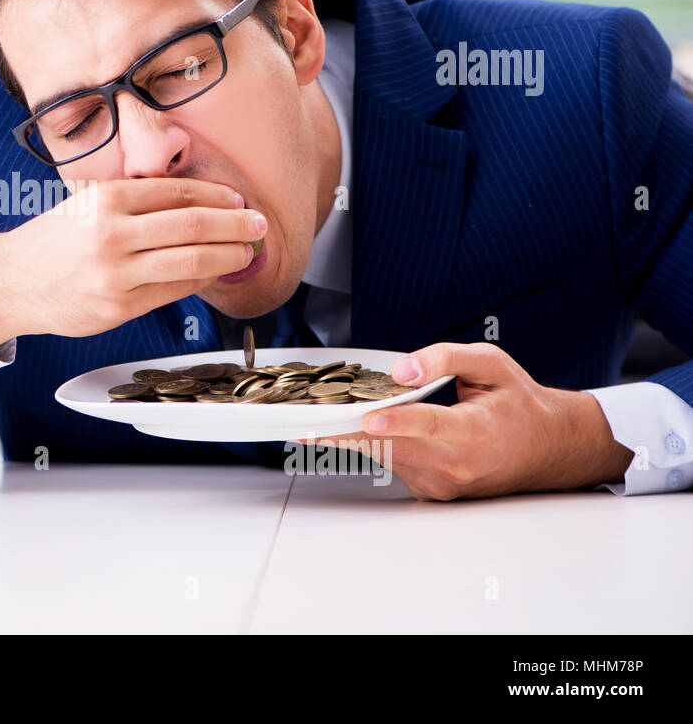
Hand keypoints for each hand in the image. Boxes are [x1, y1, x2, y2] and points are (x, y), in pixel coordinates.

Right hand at [0, 177, 263, 351]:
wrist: (11, 281)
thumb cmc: (54, 240)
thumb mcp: (88, 204)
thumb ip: (136, 202)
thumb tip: (198, 204)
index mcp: (107, 199)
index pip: (179, 192)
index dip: (218, 195)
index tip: (239, 199)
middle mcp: (113, 233)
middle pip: (194, 225)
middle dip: (235, 223)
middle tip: (258, 223)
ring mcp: (117, 273)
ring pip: (191, 260)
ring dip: (228, 255)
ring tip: (246, 251)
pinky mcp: (119, 306)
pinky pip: (173, 291)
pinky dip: (200, 280)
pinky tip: (213, 273)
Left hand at [297, 342, 634, 499]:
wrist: (547, 449)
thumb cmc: (518, 404)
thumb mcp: (492, 365)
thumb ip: (446, 358)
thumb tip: (402, 369)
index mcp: (473, 433)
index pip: (428, 427)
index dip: (396, 423)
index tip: (369, 420)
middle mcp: (455, 466)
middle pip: (389, 446)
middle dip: (344, 430)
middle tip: (302, 421)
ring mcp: (441, 484)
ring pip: (384, 456)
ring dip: (350, 436)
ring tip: (312, 419)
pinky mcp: (430, 491)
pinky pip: (392, 464)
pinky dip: (373, 445)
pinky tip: (356, 427)